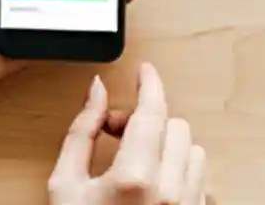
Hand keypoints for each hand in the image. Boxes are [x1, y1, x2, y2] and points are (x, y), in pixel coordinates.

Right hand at [48, 64, 206, 204]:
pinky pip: (199, 179)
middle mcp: (169, 193)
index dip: (149, 83)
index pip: (153, 110)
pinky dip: (179, 172)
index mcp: (135, 179)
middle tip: (117, 134)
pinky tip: (151, 184)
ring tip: (135, 163)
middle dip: (147, 122)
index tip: (144, 72)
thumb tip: (96, 92)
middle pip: (174, 125)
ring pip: (192, 150)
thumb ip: (81, 132)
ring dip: (167, 147)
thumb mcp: (65, 186)